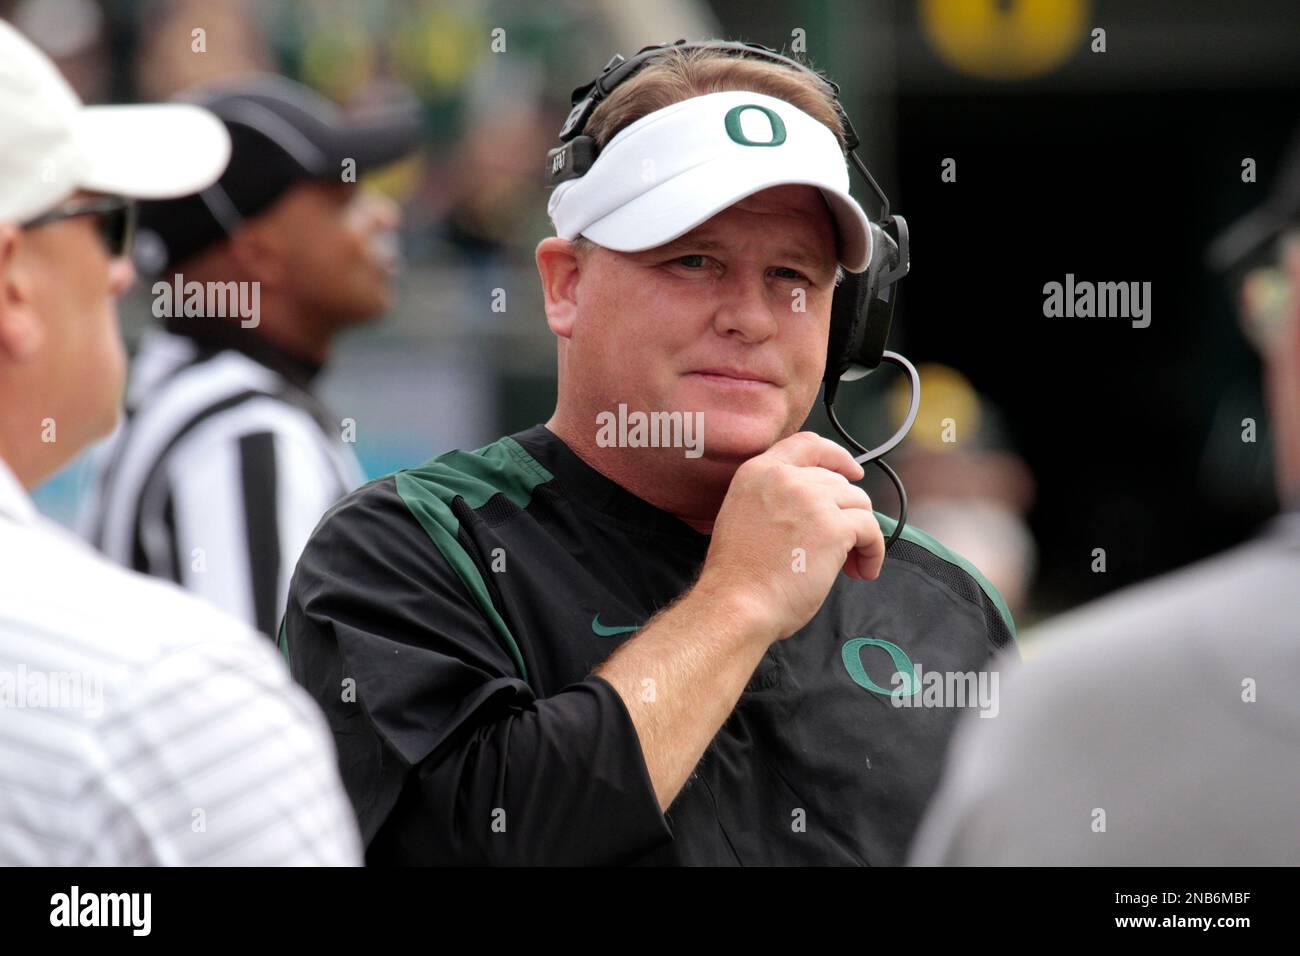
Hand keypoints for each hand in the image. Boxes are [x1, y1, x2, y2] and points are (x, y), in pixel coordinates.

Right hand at [696, 431, 884, 641]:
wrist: (738, 603)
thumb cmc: (739, 575)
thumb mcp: (744, 515)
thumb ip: (775, 499)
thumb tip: (819, 507)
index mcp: (759, 472)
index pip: (808, 444)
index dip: (836, 456)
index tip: (853, 471)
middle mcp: (787, 478)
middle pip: (839, 483)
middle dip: (846, 513)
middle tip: (842, 548)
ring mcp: (812, 500)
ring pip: (859, 504)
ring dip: (861, 534)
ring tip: (850, 564)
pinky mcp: (834, 527)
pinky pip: (871, 531)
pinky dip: (873, 552)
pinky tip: (863, 571)